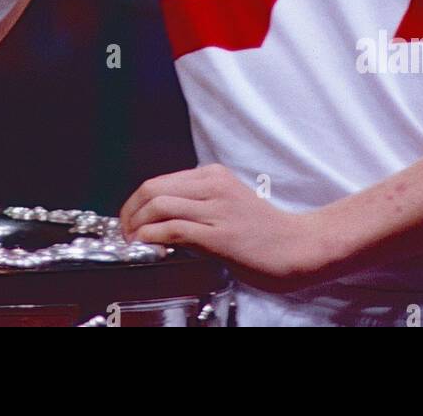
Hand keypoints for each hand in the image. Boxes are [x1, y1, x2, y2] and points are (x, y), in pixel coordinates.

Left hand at [118, 163, 330, 293]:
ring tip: (131, 242)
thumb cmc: (265, 231)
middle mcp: (213, 186)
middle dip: (129, 211)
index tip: (128, 219)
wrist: (299, 246)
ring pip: (159, 206)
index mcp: (214, 175)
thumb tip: (162, 219)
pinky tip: (146, 246)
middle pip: (153, 189)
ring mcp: (216, 209)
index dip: (136, 201)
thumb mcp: (228, 203)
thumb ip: (199, 204)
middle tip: (123, 232)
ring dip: (136, 225)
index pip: (160, 181)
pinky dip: (152, 236)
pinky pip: (173, 229)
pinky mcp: (218, 235)